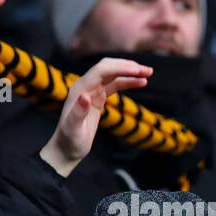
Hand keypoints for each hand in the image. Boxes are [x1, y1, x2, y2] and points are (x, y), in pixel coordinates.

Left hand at [39, 58, 151, 176]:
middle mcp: (85, 86)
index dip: (120, 69)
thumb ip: (78, 112)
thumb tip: (86, 96)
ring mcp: (92, 91)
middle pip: (107, 68)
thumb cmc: (70, 141)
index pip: (102, 71)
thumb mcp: (73, 129)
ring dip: (130, 72)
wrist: (67, 148)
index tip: (139, 71)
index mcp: (80, 90)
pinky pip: (114, 85)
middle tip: (148, 70)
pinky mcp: (98, 98)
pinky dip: (127, 82)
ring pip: (113, 75)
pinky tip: (141, 83)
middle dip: (127, 66)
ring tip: (149, 73)